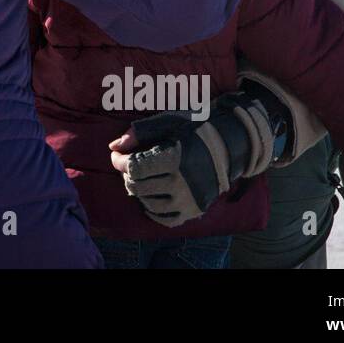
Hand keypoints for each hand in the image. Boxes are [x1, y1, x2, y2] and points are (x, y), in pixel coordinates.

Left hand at [109, 93, 275, 226]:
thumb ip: (139, 133)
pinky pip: (165, 219)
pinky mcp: (194, 211)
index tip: (116, 154)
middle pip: (137, 186)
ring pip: (147, 203)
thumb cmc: (195, 130)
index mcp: (174, 159)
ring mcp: (188, 200)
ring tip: (140, 177)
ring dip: (137, 191)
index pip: (134, 167)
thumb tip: (114, 146)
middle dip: (126, 174)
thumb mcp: (168, 123)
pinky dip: (152, 210)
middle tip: (129, 164)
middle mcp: (181, 183)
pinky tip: (150, 196)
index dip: (119, 161)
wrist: (229, 145)